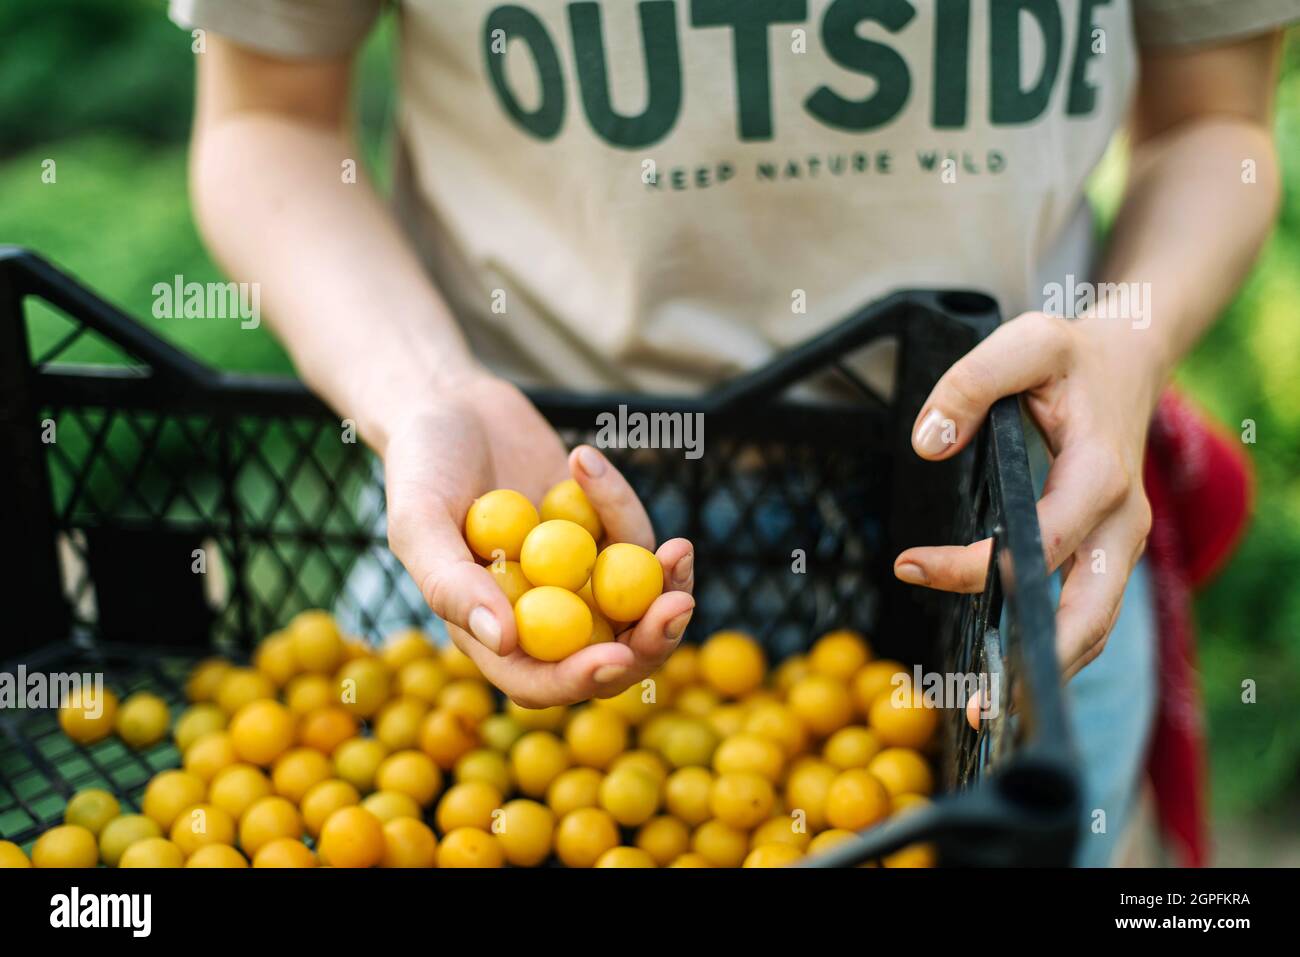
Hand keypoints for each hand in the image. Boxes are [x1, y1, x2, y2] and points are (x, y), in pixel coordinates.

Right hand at [382, 373, 694, 707]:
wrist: (448, 404)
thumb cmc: (420, 465)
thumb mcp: (419, 520)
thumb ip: (451, 582)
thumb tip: (505, 640)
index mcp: (490, 632)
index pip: (539, 681)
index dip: (579, 680)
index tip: (617, 656)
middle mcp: (538, 615)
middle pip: (608, 655)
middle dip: (652, 642)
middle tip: (678, 607)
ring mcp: (575, 576)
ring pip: (638, 604)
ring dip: (667, 583)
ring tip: (680, 548)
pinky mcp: (600, 534)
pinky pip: (633, 539)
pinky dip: (623, 507)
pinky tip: (583, 461)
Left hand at [893, 312, 1154, 681]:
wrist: (1129, 360)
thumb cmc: (1071, 355)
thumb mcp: (1024, 342)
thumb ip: (971, 384)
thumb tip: (926, 444)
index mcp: (1101, 474)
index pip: (1039, 543)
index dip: (974, 566)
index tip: (910, 566)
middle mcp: (1121, 523)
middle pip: (1090, 614)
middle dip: (1035, 662)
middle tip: (973, 706)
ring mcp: (1119, 545)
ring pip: (1094, 628)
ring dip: (1044, 672)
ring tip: (982, 713)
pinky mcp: (1106, 554)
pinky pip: (1086, 616)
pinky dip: (1051, 649)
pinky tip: (1005, 675)